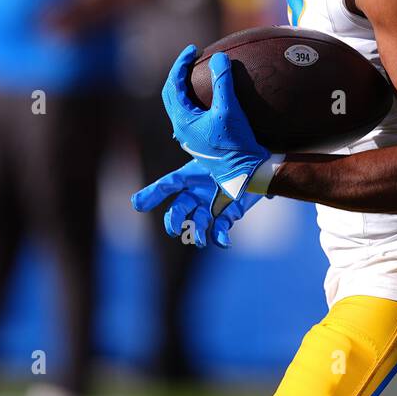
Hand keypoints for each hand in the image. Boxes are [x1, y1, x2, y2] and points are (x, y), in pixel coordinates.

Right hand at [130, 159, 261, 247]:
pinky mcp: (228, 214)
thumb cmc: (236, 155)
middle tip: (175, 229)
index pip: (168, 184)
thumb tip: (175, 167)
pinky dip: (221, 237)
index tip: (137, 205)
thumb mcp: (219, 153)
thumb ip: (206, 153)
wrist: (259, 164)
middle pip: (179, 208)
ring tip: (199, 240)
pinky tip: (224, 242)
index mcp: (191, 175)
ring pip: (198, 222)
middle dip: (174, 220)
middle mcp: (197, 193)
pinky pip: (220, 228)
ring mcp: (212, 205)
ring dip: (197, 233)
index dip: (152, 193)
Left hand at [161, 44, 271, 210]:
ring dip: (184, 88)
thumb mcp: (230, 110)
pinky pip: (190, 114)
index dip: (180, 64)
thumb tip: (219, 58)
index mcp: (183, 120)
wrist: (245, 172)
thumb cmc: (236, 143)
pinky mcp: (201, 140)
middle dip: (178, 74)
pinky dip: (194, 100)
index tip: (193, 49)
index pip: (173, 85)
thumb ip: (222, 82)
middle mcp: (182, 129)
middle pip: (171, 95)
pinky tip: (209, 98)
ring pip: (179, 106)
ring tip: (197, 74)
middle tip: (191, 59)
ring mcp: (190, 136)